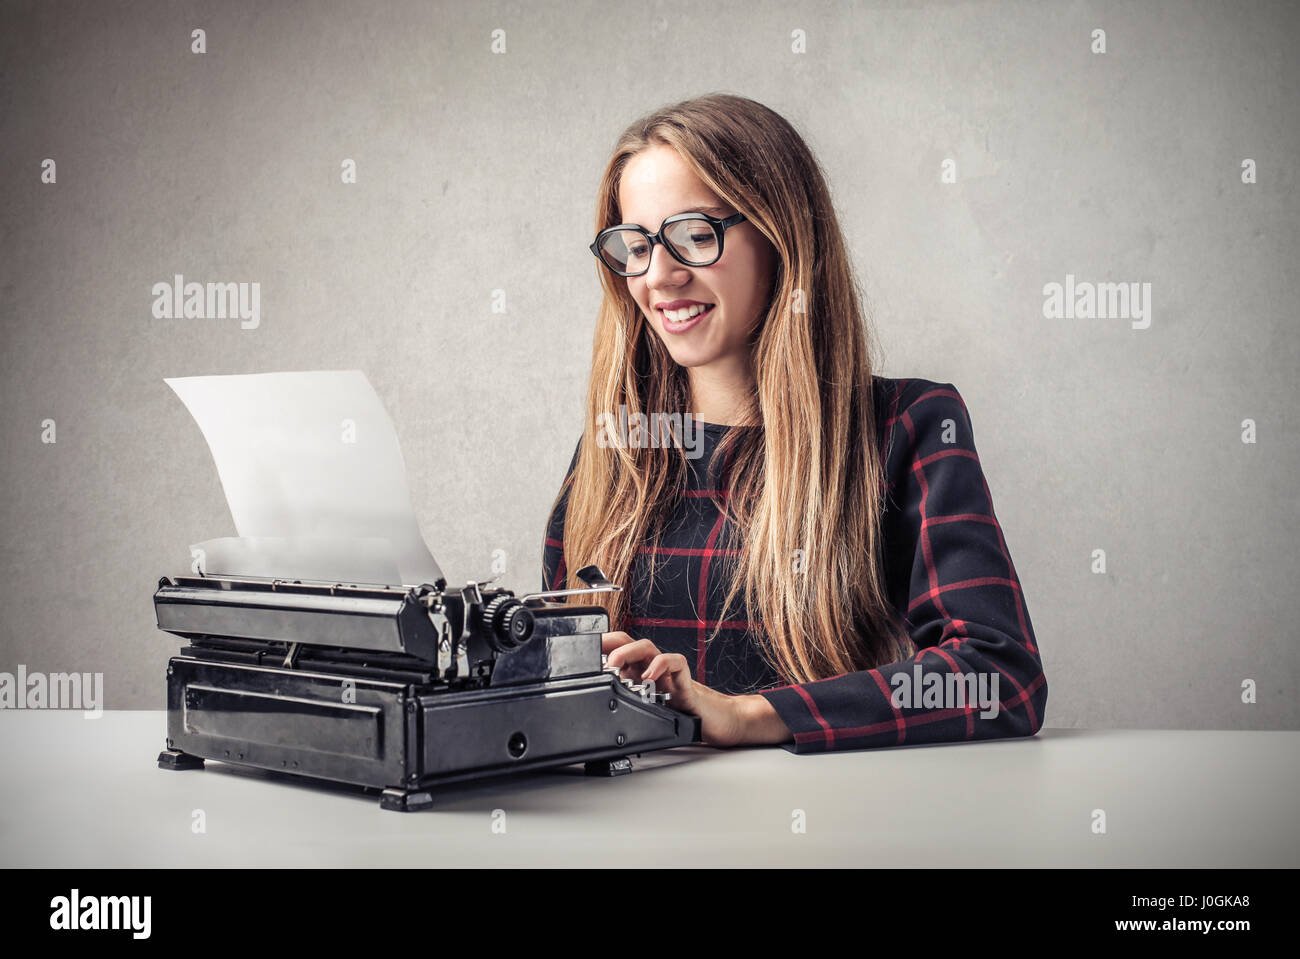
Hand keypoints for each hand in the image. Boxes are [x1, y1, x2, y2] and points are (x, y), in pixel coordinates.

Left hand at [601, 631, 748, 746]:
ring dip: (628, 652)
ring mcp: (668, 673)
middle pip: (628, 642)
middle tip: (593, 652)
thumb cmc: (680, 717)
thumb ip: (627, 707)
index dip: (601, 648)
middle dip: (609, 643)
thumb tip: (597, 715)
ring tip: (614, 665)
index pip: (617, 652)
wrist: (714, 722)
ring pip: (647, 647)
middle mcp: (652, 669)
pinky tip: (649, 677)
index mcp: (638, 675)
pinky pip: (674, 662)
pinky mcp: (685, 680)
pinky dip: (660, 665)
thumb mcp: (646, 712)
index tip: (581, 652)